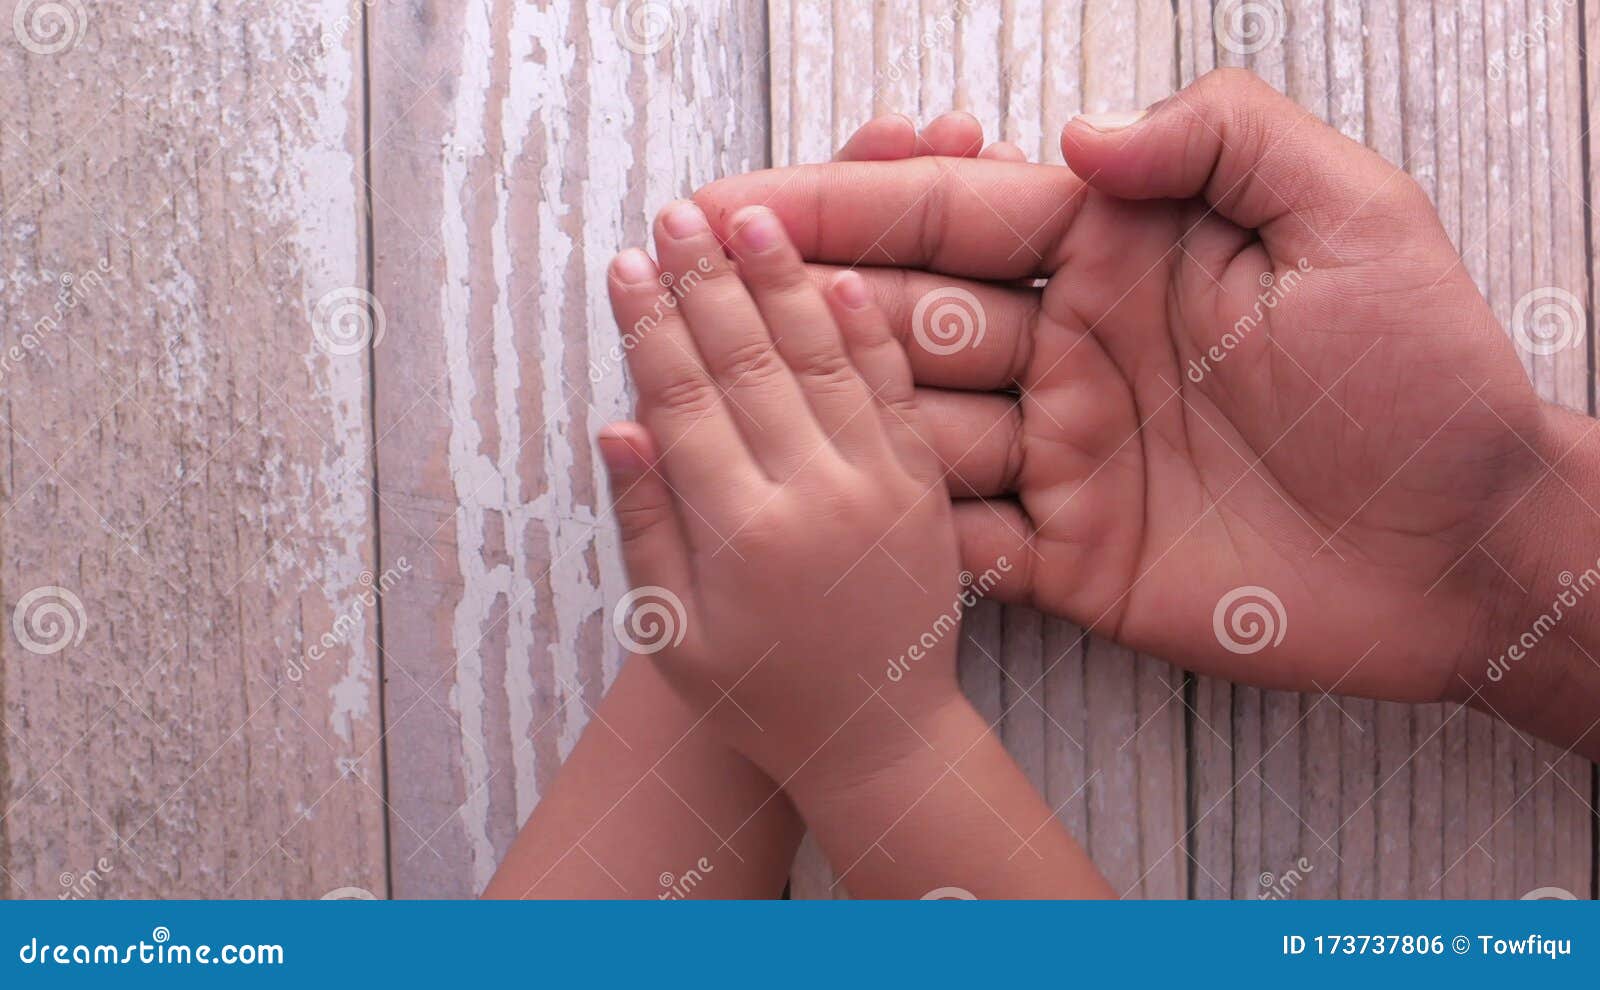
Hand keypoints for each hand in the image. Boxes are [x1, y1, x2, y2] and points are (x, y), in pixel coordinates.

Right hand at [598, 199, 966, 787]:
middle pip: (749, 363)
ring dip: (785, 280)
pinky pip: (895, 396)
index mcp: (741, 534)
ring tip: (752, 216)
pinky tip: (846, 278)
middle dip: (708, 279)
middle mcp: (812, 497)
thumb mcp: (674, 636)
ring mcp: (878, 488)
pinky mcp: (923, 491)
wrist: (881, 741)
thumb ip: (649, 527)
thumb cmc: (761, 698)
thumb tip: (618, 426)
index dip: (652, 326)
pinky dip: (870, 333)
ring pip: (823, 360)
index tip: (628, 263)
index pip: (685, 401)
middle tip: (679, 212)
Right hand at [694, 68, 1559, 706]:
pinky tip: (793, 506)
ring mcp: (1061, 455)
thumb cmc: (1425, 373)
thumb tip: (1066, 133)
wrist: (1467, 548)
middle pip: (899, 316)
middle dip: (788, 299)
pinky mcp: (1068, 555)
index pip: (949, 216)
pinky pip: (951, 537)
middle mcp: (1070, 348)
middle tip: (673, 285)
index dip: (838, 205)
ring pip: (906, 425)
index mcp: (1118, 256)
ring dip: (813, 409)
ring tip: (698, 394)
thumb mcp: (1347, 216)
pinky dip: (878, 525)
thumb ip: (1215, 141)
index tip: (729, 203)